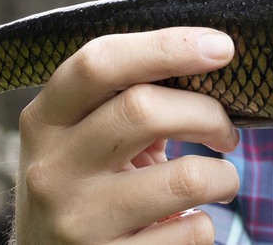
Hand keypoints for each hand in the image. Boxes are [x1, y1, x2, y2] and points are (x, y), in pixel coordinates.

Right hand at [12, 27, 240, 243]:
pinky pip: (191, 232)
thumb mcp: (81, 137)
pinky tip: (187, 222)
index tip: (221, 47)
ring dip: (224, 176)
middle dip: (208, 113)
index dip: (168, 46)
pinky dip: (205, 223)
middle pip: (144, 109)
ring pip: (185, 178)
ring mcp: (77, 221)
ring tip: (221, 180)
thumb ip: (123, 98)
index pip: (100, 62)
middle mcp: (52, 169)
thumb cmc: (85, 183)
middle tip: (227, 131)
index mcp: (46, 119)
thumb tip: (209, 57)